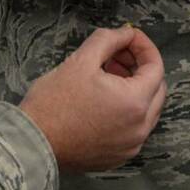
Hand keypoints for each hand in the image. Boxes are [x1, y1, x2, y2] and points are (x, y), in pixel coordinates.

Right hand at [20, 25, 164, 170]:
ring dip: (134, 90)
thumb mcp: (80, 61)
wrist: (33, 144)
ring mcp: (131, 145)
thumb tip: (125, 33)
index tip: (128, 37)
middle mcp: (140, 127)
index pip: (155, 67)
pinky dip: (126, 112)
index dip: (144, 47)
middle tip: (115, 57)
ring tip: (106, 79)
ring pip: (146, 111)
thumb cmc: (53, 101)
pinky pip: (133, 129)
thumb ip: (108, 40)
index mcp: (135, 101)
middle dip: (140, 68)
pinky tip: (103, 104)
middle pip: (156, 90)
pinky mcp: (119, 157)